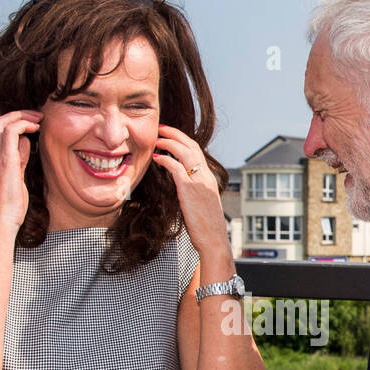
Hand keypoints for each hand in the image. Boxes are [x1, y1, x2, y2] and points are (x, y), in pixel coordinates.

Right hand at [0, 110, 40, 234]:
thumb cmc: (8, 207)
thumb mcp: (16, 178)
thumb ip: (19, 159)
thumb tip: (26, 143)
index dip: (14, 124)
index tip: (31, 124)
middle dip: (19, 114)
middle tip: (37, 116)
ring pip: (2, 122)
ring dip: (23, 116)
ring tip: (38, 118)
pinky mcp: (4, 160)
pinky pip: (11, 131)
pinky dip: (24, 124)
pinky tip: (36, 128)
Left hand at [151, 124, 229, 256]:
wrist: (213, 240)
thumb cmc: (206, 227)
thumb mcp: (203, 204)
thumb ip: (195, 191)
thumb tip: (183, 187)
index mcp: (209, 179)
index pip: (197, 151)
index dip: (183, 140)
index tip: (172, 136)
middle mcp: (206, 176)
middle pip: (192, 145)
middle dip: (175, 134)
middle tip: (161, 128)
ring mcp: (199, 182)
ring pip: (184, 152)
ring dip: (169, 142)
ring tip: (157, 139)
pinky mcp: (190, 189)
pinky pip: (176, 167)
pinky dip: (165, 159)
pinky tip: (156, 158)